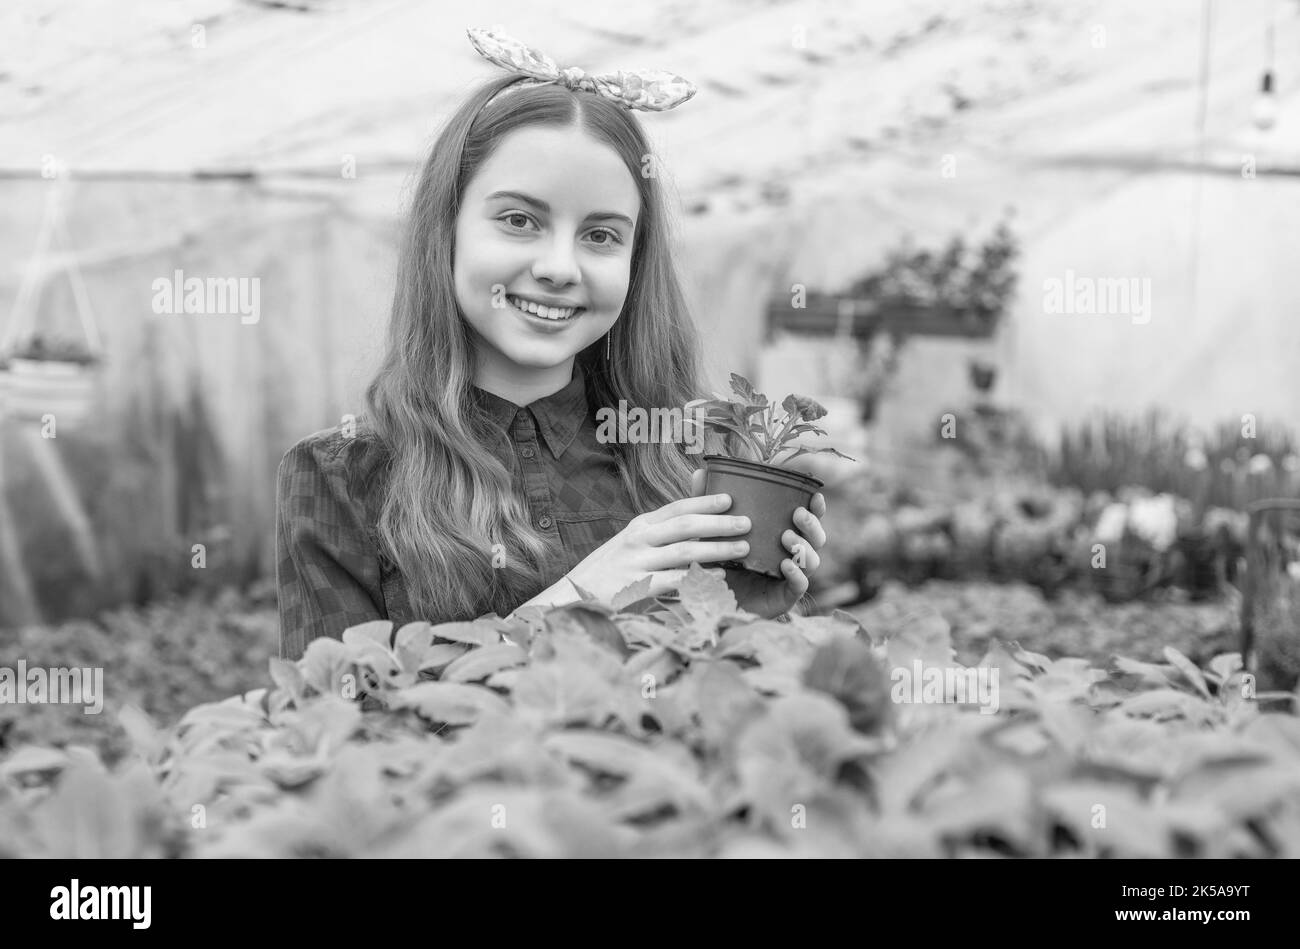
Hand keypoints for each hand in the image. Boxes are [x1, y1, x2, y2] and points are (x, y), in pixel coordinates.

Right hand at [566, 490, 754, 602]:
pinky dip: (700, 578)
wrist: (572, 596)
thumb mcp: (631, 542)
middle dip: (719, 523)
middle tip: (747, 523)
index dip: (705, 501)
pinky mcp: (637, 588)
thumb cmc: (610, 569)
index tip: (731, 498)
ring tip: (742, 548)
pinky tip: (720, 578)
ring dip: (717, 549)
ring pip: (685, 551)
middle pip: (686, 526)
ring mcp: (637, 562)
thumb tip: (694, 518)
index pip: (677, 507)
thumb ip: (661, 531)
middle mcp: (638, 538)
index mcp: (641, 525)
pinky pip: (674, 581)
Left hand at [688, 468, 826, 619]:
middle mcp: (791, 554)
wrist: (713, 603)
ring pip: (812, 560)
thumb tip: (700, 471)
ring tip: (787, 537)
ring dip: (803, 547)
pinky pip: (799, 585)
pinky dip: (795, 573)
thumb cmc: (718, 562)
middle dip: (812, 524)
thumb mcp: (712, 531)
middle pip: (817, 538)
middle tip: (798, 514)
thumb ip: (708, 504)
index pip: (807, 520)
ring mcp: (791, 576)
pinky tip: (785, 565)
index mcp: (782, 535)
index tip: (815, 495)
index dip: (816, 508)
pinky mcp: (785, 597)